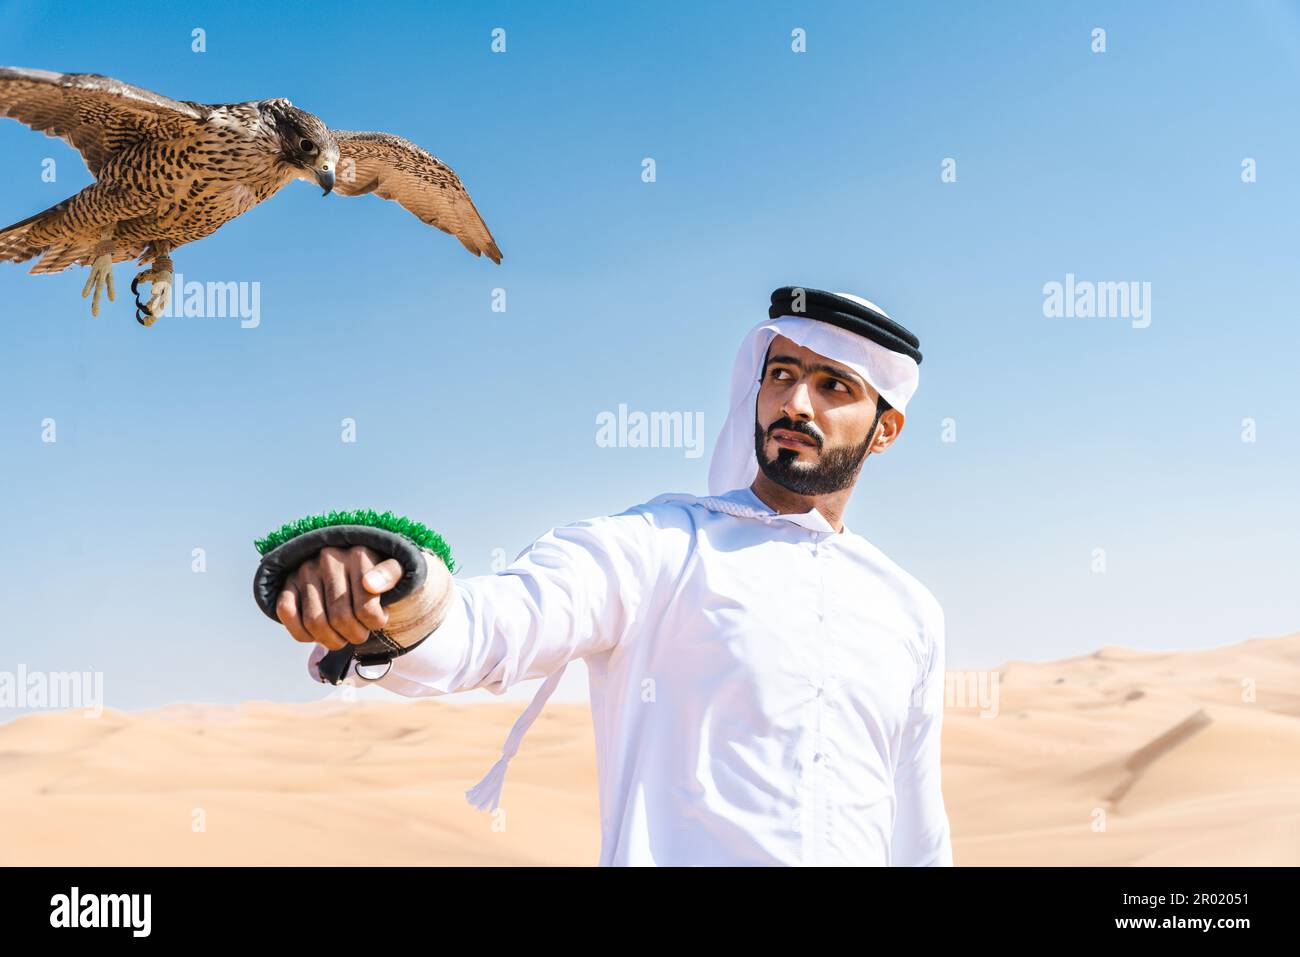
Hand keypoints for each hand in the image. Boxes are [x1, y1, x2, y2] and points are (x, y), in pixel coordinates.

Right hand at [275, 545, 402, 650]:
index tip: (378, 619)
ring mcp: (306, 569)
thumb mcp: (397, 571)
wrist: (352, 566)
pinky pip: (286, 613)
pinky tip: (317, 634)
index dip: (374, 624)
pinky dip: (302, 634)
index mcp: (359, 554)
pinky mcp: (288, 581)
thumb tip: (370, 585)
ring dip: (331, 641)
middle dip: (354, 636)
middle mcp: (329, 558)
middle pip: (340, 619)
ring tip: (343, 636)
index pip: (366, 608)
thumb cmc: (378, 575)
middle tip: (359, 634)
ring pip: (314, 622)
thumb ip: (391, 575)